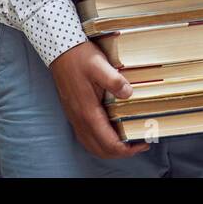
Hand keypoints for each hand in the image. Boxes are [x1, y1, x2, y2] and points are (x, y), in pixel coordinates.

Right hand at [49, 40, 150, 158]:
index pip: (109, 142)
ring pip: (91, 145)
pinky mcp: (73, 112)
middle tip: (138, 146)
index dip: (127, 149)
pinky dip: (99, 142)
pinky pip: (86, 137)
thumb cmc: (80, 57)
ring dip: (109, 149)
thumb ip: (114, 81)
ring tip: (126, 143)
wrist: (60, 50)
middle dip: (120, 153)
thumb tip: (128, 94)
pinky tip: (108, 135)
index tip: (142, 144)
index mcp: (88, 111)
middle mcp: (80, 119)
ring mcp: (75, 117)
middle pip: (100, 149)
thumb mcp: (99, 65)